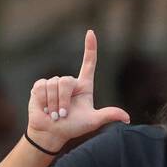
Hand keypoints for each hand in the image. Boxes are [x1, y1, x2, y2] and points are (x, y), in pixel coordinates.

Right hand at [26, 29, 130, 152]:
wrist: (51, 133)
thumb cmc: (72, 128)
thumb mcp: (92, 122)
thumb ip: (108, 116)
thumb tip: (127, 118)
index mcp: (84, 86)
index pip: (89, 63)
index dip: (90, 48)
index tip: (90, 33)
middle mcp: (69, 82)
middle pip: (66, 81)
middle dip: (64, 101)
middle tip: (63, 115)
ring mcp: (54, 83)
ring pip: (53, 84)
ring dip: (54, 104)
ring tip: (54, 114)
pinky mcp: (39, 86)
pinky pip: (41, 87)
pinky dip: (43, 101)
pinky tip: (44, 108)